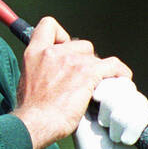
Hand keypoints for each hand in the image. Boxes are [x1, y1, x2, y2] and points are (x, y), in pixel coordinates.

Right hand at [13, 17, 131, 148]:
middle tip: (83, 78)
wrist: (35, 123)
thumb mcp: (26, 82)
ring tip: (98, 86)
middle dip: (85, 59)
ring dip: (98, 71)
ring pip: (96, 58)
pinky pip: (113, 66)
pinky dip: (120, 72)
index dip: (62, 35)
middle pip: (81, 44)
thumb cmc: (30, 111)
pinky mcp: (87, 73)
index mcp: (35, 52)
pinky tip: (121, 79)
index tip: (65, 47)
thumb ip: (39, 70)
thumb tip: (50, 74)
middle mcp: (53, 52)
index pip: (49, 25)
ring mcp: (71, 61)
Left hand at [73, 77, 147, 148]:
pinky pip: (146, 111)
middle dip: (110, 102)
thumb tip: (86, 82)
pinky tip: (126, 141)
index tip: (96, 96)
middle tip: (103, 123)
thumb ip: (82, 106)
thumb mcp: (81, 130)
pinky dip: (133, 126)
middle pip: (121, 84)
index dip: (103, 84)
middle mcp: (123, 105)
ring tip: (114, 138)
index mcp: (104, 104)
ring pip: (133, 97)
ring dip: (120, 119)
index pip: (107, 79)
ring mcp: (140, 113)